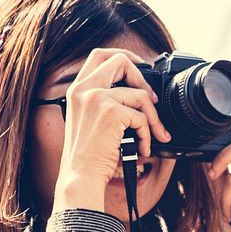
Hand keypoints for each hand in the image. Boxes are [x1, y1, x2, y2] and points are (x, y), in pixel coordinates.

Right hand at [56, 48, 171, 188]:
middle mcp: (84, 89)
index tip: (140, 68)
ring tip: (152, 136)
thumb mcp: (89, 121)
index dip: (125, 56)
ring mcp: (96, 98)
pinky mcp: (111, 112)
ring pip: (140, 95)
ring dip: (153, 118)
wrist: (80, 176)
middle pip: (120, 60)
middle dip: (143, 78)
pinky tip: (143, 148)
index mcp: (77, 89)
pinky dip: (148, 134)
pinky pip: (142, 117)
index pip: (100, 55)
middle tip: (152, 100)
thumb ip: (105, 102)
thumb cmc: (87, 156)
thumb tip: (138, 94)